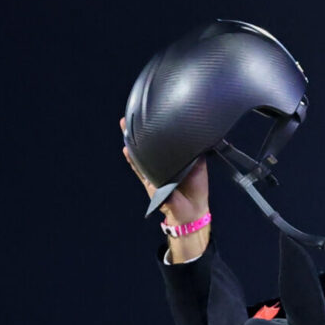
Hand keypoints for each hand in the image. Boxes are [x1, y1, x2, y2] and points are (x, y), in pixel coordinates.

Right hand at [120, 117, 210, 260]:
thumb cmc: (197, 189)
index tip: (153, 113)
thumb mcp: (199, 167)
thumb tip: (197, 137)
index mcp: (175, 157)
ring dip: (131, 141)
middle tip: (132, 115)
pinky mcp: (148, 181)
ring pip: (140, 153)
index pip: (164, 139)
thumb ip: (196, 153)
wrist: (192, 211)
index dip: (157, 127)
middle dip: (139, 130)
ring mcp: (153, 170)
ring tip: (124, 126)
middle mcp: (162, 162)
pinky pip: (138, 169)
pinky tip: (127, 149)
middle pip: (148, 143)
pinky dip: (132, 160)